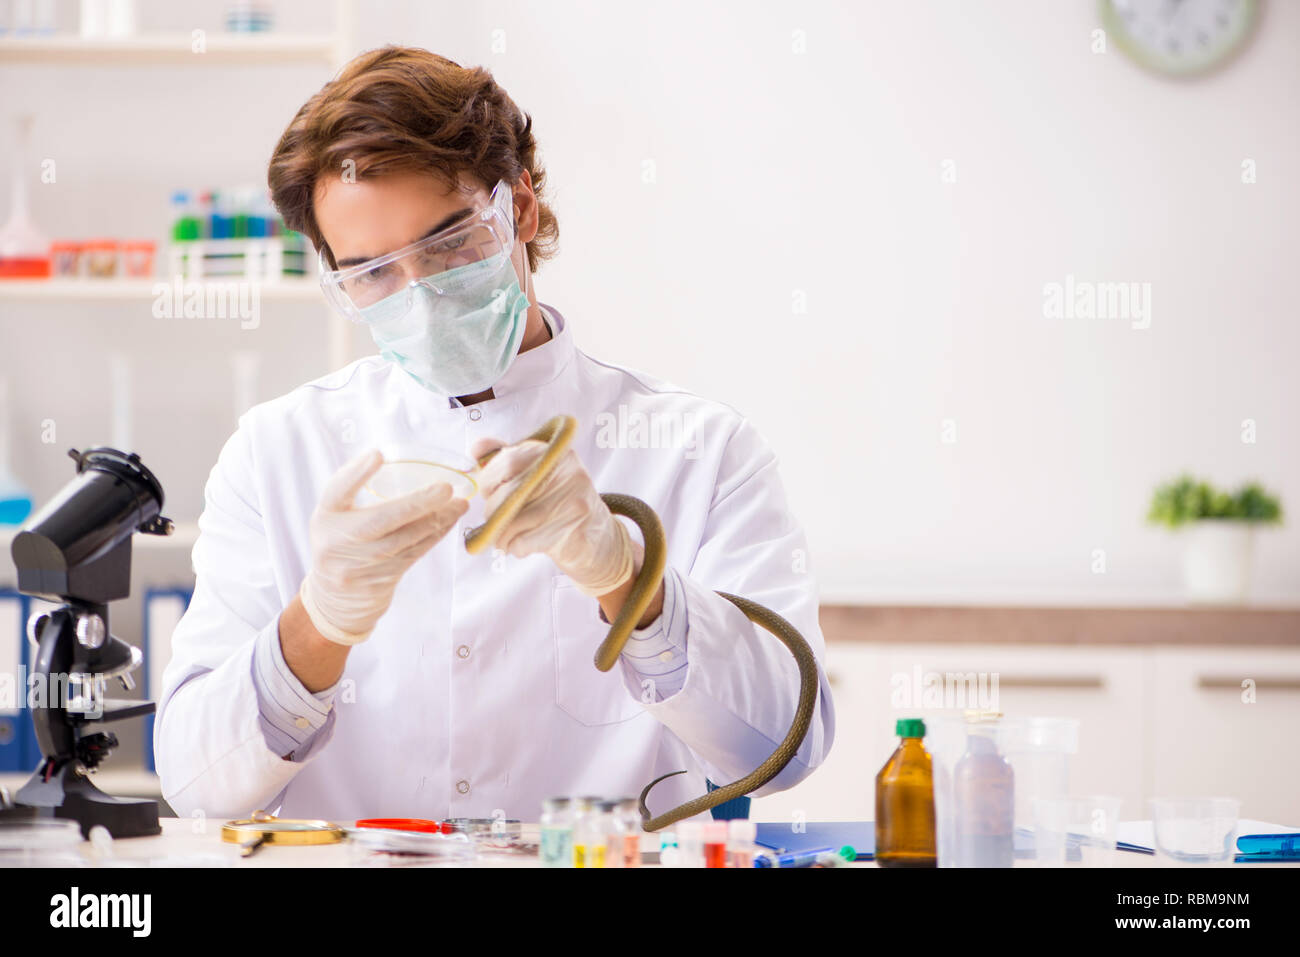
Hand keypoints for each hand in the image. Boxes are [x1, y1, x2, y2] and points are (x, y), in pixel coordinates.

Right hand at [299, 448, 468, 644]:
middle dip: (416, 504)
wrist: (336, 598)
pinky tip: (449, 521)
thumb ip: (352, 489)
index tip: (378, 454)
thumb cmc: (341, 540)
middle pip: (379, 520)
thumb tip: (389, 455)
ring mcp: (360, 565)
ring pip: (405, 540)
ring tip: (459, 504)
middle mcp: (339, 542)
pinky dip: (434, 535)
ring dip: (437, 520)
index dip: (356, 473)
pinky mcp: (381, 580)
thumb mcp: (335, 514)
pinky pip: (414, 553)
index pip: (337, 491)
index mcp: (325, 517)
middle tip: (445, 488)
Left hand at [471, 437, 633, 596]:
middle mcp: (567, 473)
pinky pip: (525, 541)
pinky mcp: (572, 531)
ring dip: (500, 533)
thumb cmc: (558, 500)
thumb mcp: (537, 471)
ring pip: (515, 520)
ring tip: (501, 537)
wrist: (596, 536)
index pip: (508, 461)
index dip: (489, 479)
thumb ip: (506, 457)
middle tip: (491, 520)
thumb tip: (476, 448)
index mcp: (555, 453)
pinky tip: (516, 546)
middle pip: (510, 492)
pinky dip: (513, 547)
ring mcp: (572, 502)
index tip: (488, 492)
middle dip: (492, 510)